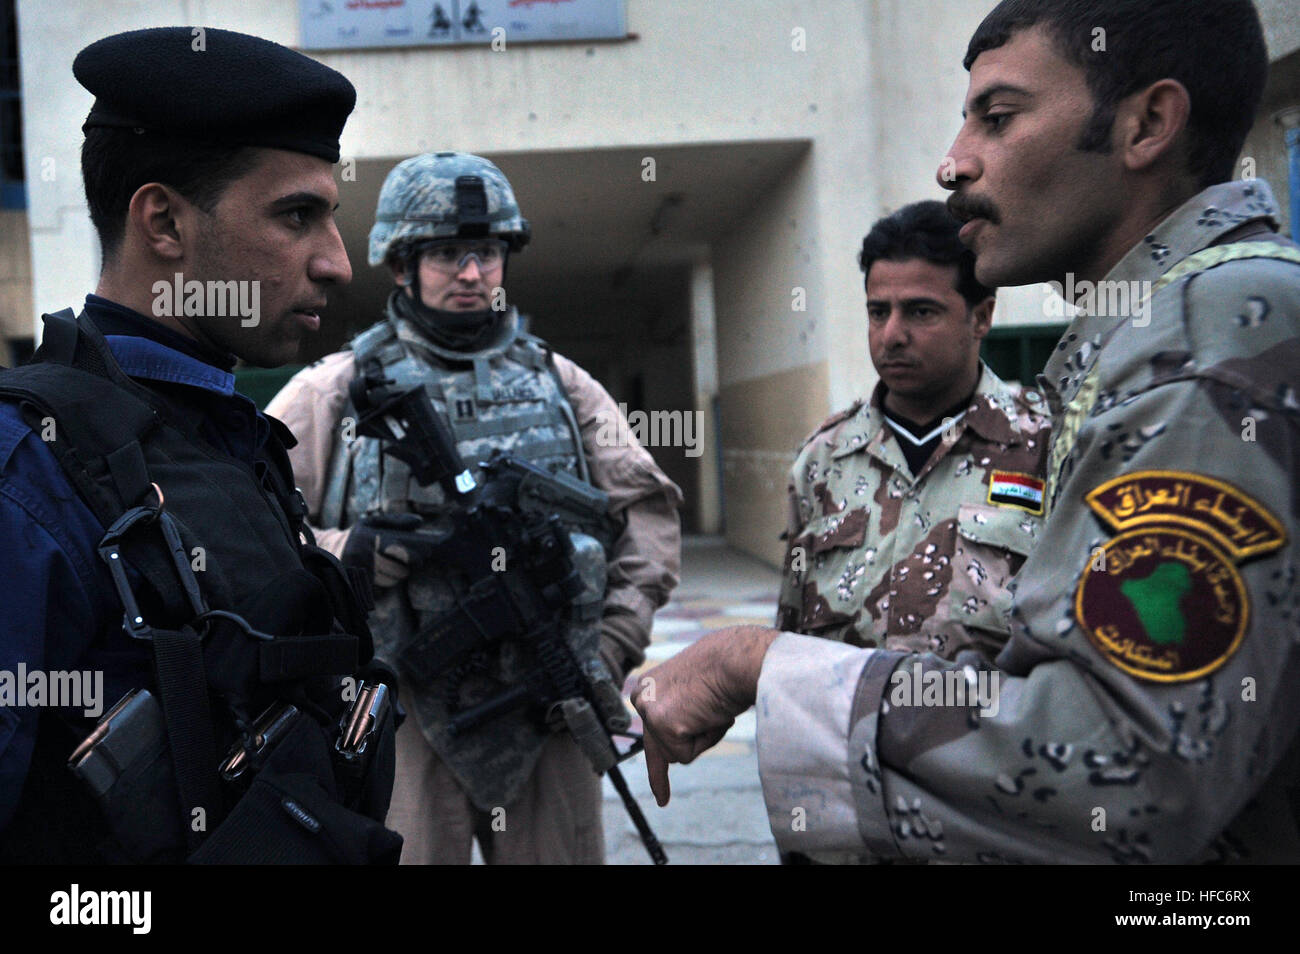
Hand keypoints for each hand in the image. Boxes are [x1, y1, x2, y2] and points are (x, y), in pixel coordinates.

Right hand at [341, 513, 446, 587]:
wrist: (327, 552)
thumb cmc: (357, 537)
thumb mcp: (372, 523)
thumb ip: (396, 521)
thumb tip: (420, 521)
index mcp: (370, 538)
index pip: (400, 550)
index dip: (415, 555)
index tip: (425, 554)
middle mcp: (364, 555)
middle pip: (399, 569)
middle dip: (409, 567)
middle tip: (414, 561)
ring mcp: (359, 572)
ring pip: (392, 580)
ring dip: (398, 575)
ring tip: (394, 566)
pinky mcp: (356, 585)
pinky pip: (381, 589)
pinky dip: (386, 584)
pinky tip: (382, 575)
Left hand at [630, 625, 778, 805]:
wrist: (735, 659)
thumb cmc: (727, 670)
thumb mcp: (698, 690)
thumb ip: (685, 711)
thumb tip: (686, 735)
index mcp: (649, 686)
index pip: (650, 728)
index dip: (656, 756)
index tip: (654, 780)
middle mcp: (641, 697)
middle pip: (658, 747)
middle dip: (658, 777)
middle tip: (662, 799)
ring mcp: (649, 711)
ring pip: (677, 753)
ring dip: (703, 739)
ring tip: (713, 710)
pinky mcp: (662, 725)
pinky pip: (687, 755)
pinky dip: (706, 740)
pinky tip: (710, 714)